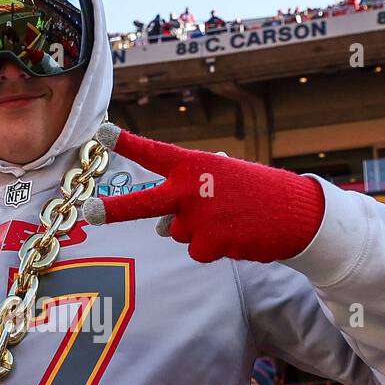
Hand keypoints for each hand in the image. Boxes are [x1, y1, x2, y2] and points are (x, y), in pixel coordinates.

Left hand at [83, 123, 325, 263]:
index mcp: (194, 165)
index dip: (128, 143)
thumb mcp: (220, 181)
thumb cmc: (254, 193)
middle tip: (88, 212)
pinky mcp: (210, 244)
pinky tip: (236, 236)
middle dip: (114, 209)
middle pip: (144, 204)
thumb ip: (186, 198)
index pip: (155, 153)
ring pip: (178, 233)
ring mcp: (199, 219)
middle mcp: (191, 190)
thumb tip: (164, 230)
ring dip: (198, 231)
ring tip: (229, 220)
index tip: (102, 133)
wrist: (296, 213)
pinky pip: (197, 251)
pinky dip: (214, 248)